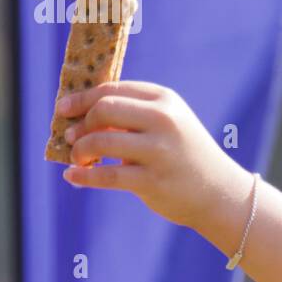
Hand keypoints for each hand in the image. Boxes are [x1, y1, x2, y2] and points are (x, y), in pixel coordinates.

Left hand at [56, 81, 251, 234]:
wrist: (218, 192)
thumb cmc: (183, 155)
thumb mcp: (167, 124)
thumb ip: (132, 115)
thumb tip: (79, 117)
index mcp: (165, 100)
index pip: (112, 90)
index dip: (81, 99)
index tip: (63, 110)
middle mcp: (164, 120)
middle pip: (103, 110)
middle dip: (81, 124)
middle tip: (72, 137)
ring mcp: (160, 150)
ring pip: (101, 141)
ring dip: (80, 151)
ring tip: (78, 159)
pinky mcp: (153, 180)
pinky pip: (106, 176)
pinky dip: (83, 176)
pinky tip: (73, 177)